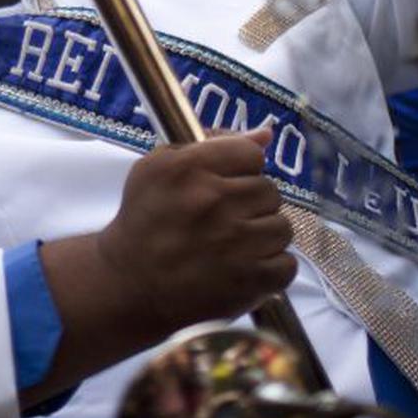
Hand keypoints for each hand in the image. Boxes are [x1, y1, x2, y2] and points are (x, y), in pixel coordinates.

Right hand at [96, 128, 297, 334]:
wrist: (130, 282)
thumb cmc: (144, 220)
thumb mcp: (157, 168)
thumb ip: (210, 143)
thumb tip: (266, 134)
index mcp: (189, 169)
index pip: (250, 154)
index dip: (240, 170)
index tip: (225, 185)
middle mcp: (214, 201)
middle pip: (269, 190)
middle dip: (250, 204)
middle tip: (223, 220)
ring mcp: (236, 243)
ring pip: (282, 226)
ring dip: (262, 236)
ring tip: (233, 245)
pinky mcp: (250, 280)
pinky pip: (286, 263)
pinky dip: (269, 268)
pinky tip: (243, 267)